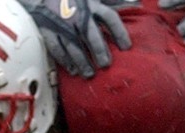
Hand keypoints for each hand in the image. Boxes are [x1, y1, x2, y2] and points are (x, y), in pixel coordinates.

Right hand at [18, 0, 132, 77]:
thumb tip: (136, 4)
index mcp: (92, 4)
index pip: (110, 18)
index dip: (119, 33)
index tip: (127, 47)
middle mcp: (78, 14)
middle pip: (91, 34)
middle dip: (99, 50)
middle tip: (106, 65)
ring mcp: (61, 23)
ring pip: (74, 44)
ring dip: (82, 61)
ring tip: (89, 73)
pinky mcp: (48, 30)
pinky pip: (57, 48)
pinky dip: (65, 60)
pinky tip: (72, 70)